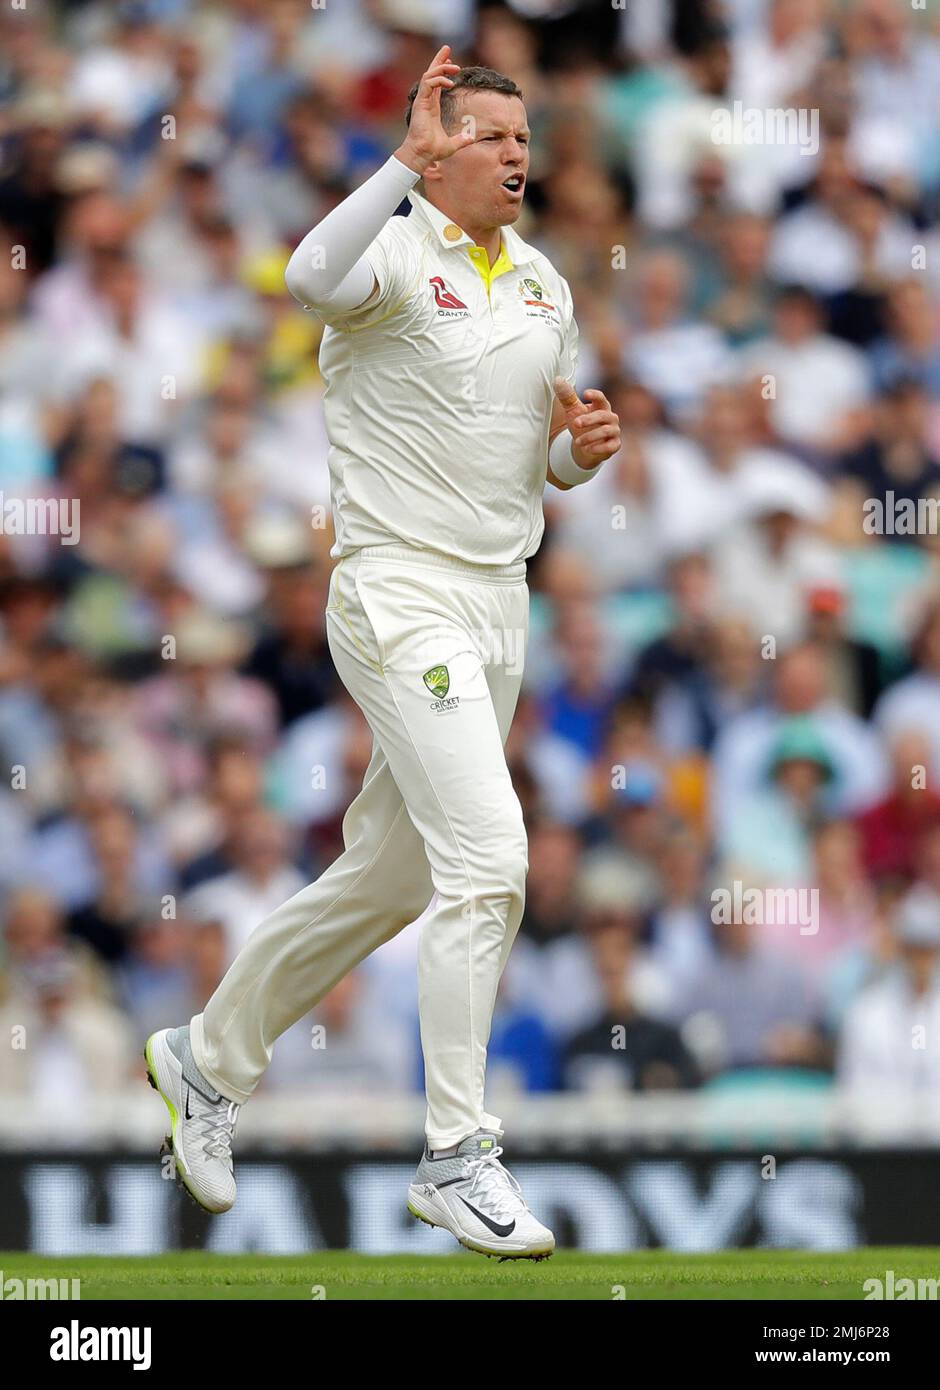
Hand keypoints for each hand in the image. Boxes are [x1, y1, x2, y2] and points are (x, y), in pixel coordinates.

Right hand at [395, 46, 474, 174]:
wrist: (422, 154)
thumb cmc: (432, 151)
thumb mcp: (452, 144)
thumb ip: (461, 139)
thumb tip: (470, 138)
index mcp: (432, 106)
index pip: (436, 83)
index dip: (443, 71)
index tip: (452, 62)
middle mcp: (426, 101)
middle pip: (431, 73)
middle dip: (439, 59)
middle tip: (447, 48)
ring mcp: (422, 100)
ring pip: (429, 75)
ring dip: (441, 67)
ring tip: (455, 66)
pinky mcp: (420, 102)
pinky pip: (428, 83)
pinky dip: (438, 79)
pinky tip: (450, 82)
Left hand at [553, 378, 620, 468]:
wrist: (585, 446)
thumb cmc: (581, 425)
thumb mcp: (572, 411)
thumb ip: (567, 396)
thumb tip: (557, 379)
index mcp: (601, 407)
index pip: (601, 398)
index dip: (595, 395)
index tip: (585, 394)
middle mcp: (610, 417)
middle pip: (603, 415)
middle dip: (589, 419)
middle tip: (575, 423)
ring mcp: (614, 431)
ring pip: (606, 431)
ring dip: (590, 436)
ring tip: (577, 442)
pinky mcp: (614, 445)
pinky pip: (610, 446)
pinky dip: (599, 448)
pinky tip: (587, 449)